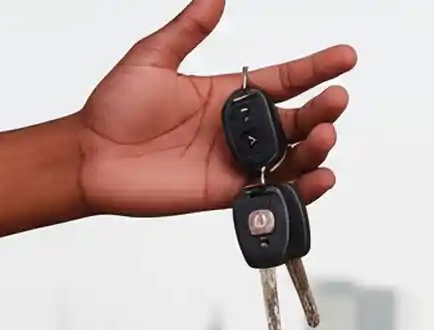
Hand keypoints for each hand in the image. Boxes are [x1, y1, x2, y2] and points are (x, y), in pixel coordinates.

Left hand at [75, 0, 355, 216]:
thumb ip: (187, 30)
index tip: (345, 57)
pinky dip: (302, 190)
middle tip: (336, 100)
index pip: (285, 79)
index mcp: (229, 96)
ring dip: (316, 148)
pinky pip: (274, 193)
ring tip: (324, 135)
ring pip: (292, 157)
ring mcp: (237, 163)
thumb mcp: (151, 58)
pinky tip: (319, 178)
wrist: (88, 157)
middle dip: (322, 110)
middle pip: (296, 120)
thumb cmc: (112, 110)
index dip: (316, 68)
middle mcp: (240, 131)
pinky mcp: (228, 194)